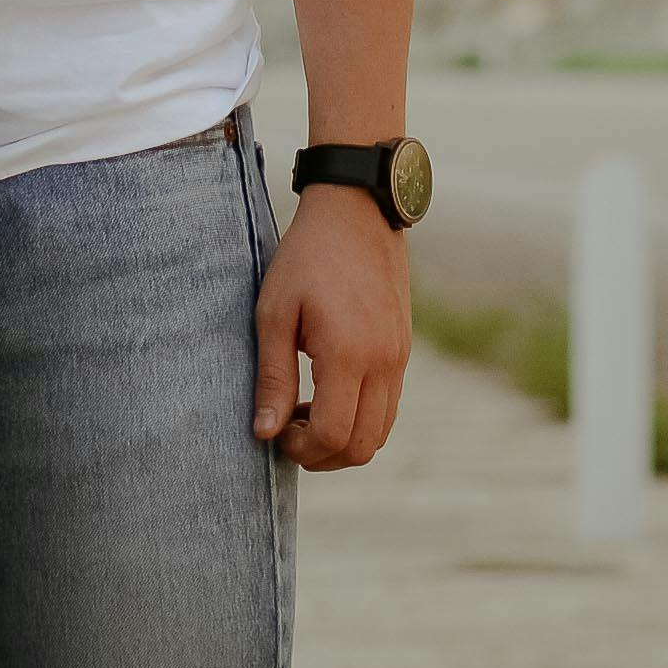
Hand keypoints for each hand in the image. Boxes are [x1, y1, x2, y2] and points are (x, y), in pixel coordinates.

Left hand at [254, 185, 409, 468]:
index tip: (275, 430)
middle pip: (362, 447)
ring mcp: (399, 357)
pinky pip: (389, 406)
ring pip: (380, 433)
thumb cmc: (306, 257)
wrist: (356, 211)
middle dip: (323, 455)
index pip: (333, 436)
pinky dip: (361, 418)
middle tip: (288, 431)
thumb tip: (264, 433)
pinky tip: (329, 393)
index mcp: (349, 354)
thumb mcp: (275, 312)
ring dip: (344, 440)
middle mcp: (384, 362)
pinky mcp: (402, 349)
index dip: (300, 450)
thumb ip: (272, 377)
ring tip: (307, 412)